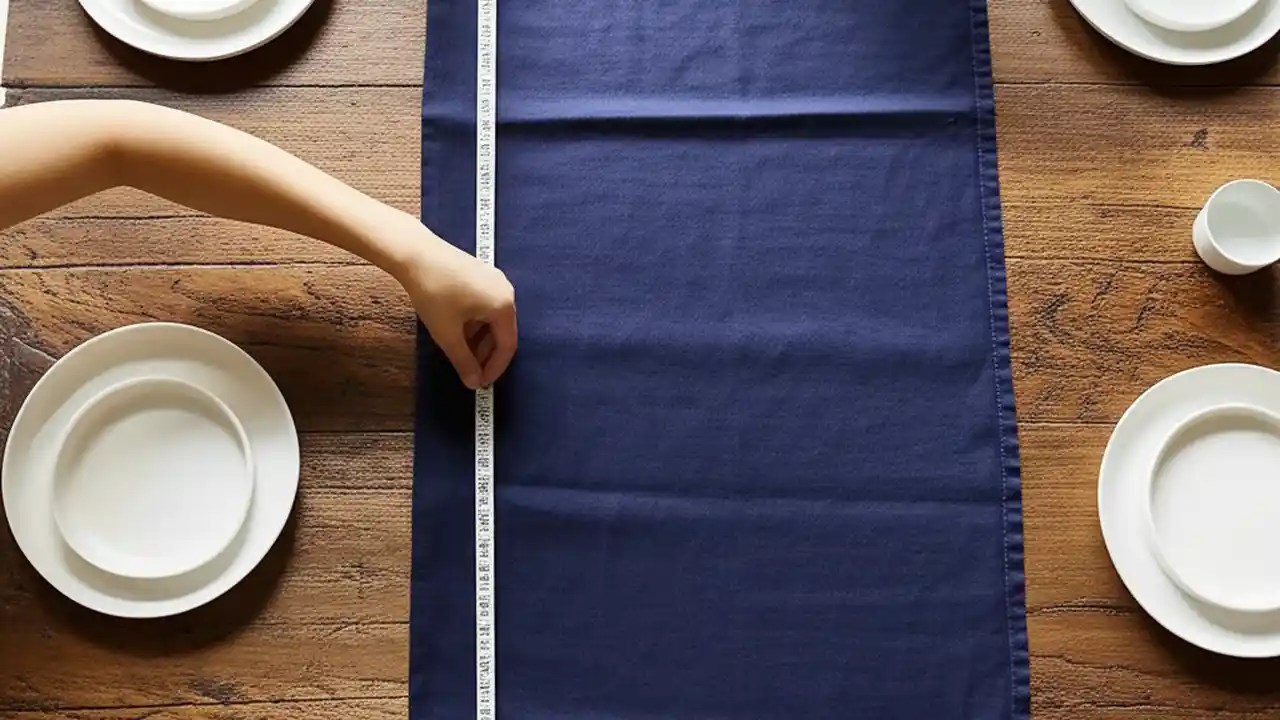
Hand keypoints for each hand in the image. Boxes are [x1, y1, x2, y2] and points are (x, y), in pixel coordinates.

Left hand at [397, 234, 517, 389]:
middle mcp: (505, 292)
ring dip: (479, 340)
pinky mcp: (480, 274)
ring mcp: (493, 280)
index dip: (495, 368)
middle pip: (502, 332)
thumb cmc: (434, 292)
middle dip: (486, 355)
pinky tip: (456, 330)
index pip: (507, 346)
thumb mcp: (448, 334)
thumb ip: (463, 361)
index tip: (480, 383)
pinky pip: (485, 305)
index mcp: (504, 306)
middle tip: (469, 371)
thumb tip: (473, 382)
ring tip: (459, 352)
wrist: (415, 253)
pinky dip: (474, 323)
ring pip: (492, 319)